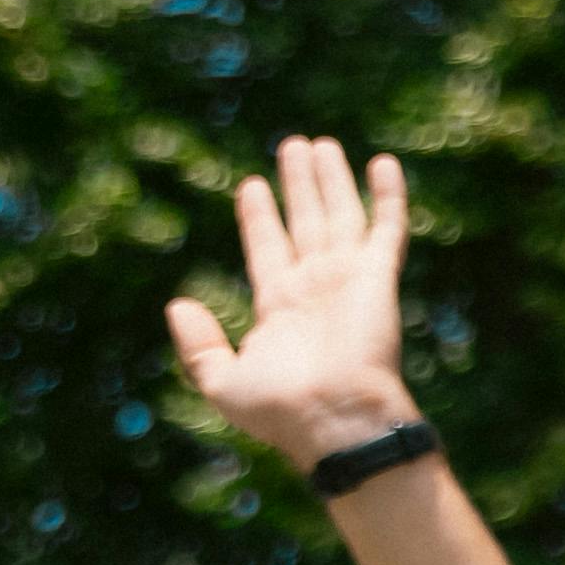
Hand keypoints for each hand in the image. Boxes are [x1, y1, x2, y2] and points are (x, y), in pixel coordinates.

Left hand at [166, 139, 422, 473]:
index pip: (267, 249)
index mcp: (279, 309)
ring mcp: (348, 281)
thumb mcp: (221, 381)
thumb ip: (198, 344)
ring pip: (338, 215)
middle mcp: (314, 289)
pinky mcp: (378, 278)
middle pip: (304, 223)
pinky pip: (386, 228)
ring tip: (318, 143)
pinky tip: (382, 163)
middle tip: (292, 146)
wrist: (336, 421)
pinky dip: (386, 195)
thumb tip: (178, 305)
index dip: (259, 217)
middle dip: (297, 186)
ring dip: (330, 179)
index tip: (252, 185)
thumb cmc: (281, 412)